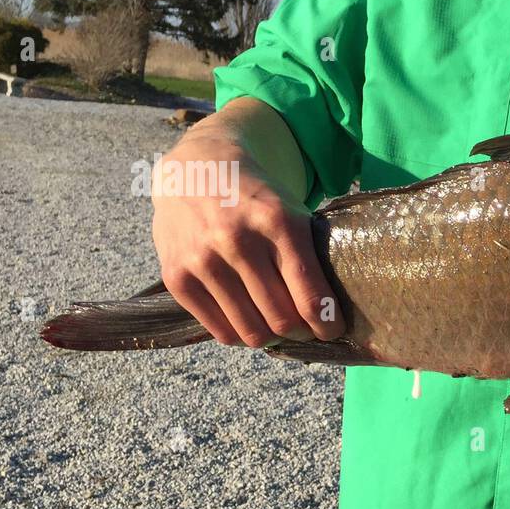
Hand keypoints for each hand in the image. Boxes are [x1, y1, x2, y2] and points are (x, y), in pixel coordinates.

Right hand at [150, 126, 344, 347]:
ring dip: (272, 338)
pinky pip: (220, 331)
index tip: (332, 329)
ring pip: (252, 332)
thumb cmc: (257, 199)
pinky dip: (241, 334)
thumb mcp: (293, 213)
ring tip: (278, 328)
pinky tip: (248, 320)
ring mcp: (203, 261)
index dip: (327, 324)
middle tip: (306, 329)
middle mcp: (238, 242)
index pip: (311, 299)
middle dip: (302, 333)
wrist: (197, 169)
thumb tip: (330, 314)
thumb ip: (310, 257)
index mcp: (278, 224)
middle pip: (282, 320)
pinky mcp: (176, 277)